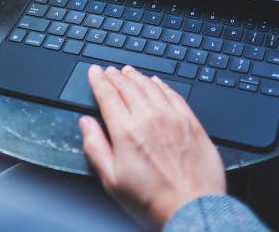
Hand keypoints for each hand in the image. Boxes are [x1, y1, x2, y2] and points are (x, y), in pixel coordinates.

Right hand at [80, 65, 226, 228]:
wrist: (192, 208)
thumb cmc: (153, 201)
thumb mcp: (112, 180)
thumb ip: (96, 147)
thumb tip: (86, 124)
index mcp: (126, 131)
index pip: (108, 95)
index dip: (99, 81)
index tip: (94, 72)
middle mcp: (149, 118)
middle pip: (128, 86)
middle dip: (115, 76)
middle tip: (109, 70)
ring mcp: (172, 118)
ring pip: (150, 87)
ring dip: (137, 76)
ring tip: (128, 71)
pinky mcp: (191, 122)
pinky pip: (174, 94)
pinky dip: (162, 85)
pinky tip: (157, 83)